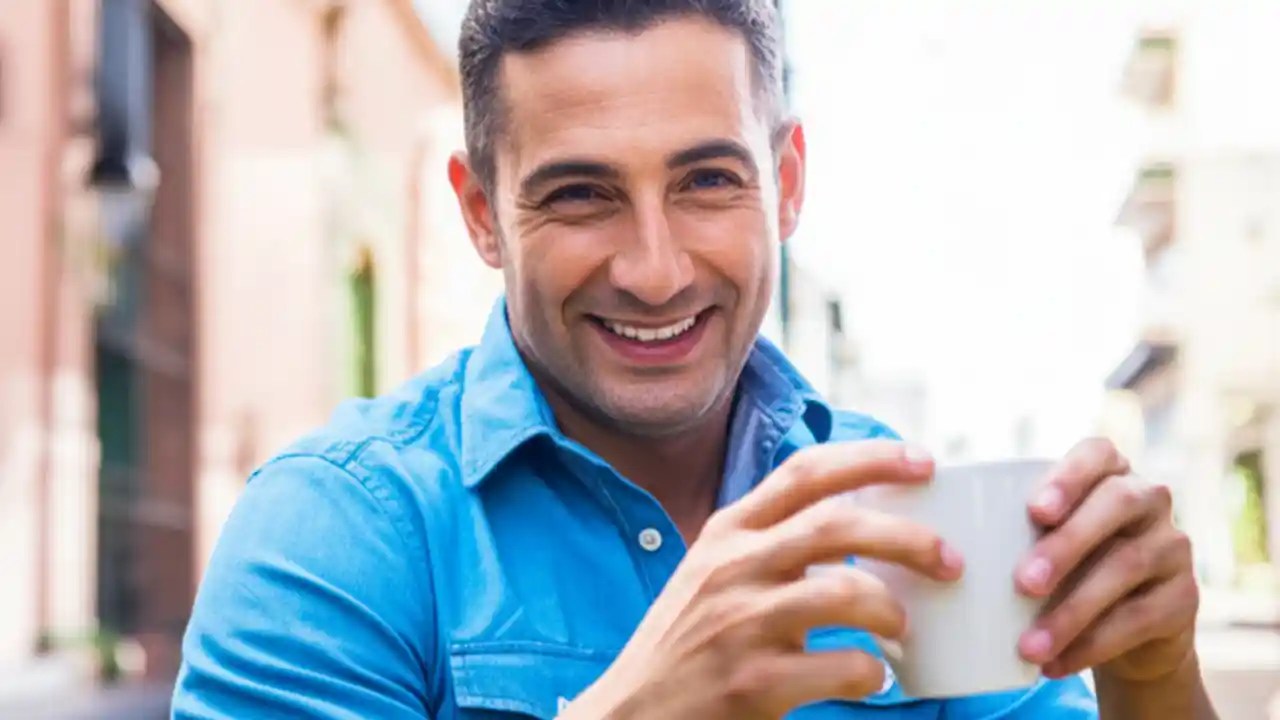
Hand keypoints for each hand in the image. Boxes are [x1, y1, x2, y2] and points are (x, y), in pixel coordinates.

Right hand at [563, 441, 964, 719]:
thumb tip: (860, 534)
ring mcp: (741, 624)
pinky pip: (843, 667)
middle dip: (908, 537)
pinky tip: (869, 678)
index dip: (870, 459)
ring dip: (892, 612)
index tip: (922, 461)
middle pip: (838, 525)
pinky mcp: (754, 682)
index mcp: (727, 532)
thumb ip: (769, 546)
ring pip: (847, 593)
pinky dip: (871, 673)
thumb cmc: (685, 644)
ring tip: (902, 630)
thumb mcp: (712, 574)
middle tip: (949, 559)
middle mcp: (732, 567)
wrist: (632, 714)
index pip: (804, 473)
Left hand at [1016, 438, 1198, 682]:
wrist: (1125, 630)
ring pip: (1127, 566)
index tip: (1035, 510)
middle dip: (1067, 544)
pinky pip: (1139, 619)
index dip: (1070, 476)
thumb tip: (937, 534)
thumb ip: (1009, 527)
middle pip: (1116, 505)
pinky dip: (1091, 644)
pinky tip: (1054, 663)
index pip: (1098, 453)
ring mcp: (1172, 546)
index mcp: (1109, 473)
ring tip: (1028, 645)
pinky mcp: (1184, 597)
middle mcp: (1149, 499)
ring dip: (1072, 610)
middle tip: (1023, 583)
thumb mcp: (1041, 539)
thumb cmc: (1065, 566)